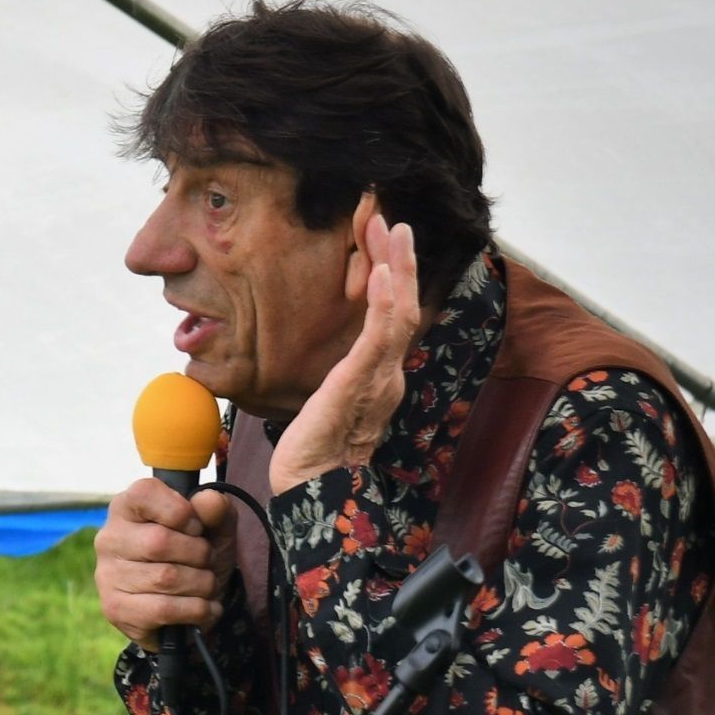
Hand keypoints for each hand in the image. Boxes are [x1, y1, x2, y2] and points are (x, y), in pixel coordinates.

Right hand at [94, 478, 241, 650]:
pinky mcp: (115, 608)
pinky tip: (204, 607)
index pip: (144, 494)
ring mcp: (107, 575)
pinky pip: (164, 608)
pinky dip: (197, 609)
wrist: (186, 612)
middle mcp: (109, 538)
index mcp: (127, 508)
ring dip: (202, 584)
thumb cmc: (194, 558)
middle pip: (159, 541)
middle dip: (199, 554)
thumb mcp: (215, 530)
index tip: (197, 527)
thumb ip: (216, 511)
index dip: (181, 511)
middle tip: (207, 561)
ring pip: (166, 578)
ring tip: (206, 585)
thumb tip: (210, 500)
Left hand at [270, 202, 418, 496]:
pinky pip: (377, 338)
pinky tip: (381, 274)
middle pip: (401, 307)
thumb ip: (339, 383)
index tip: (385, 241)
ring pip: (396, 314)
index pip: (391, 318)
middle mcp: (386, 375)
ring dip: (395, 268)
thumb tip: (336, 367)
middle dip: (399, 261)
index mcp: (377, 377)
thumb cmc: (316, 456)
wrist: (313, 494)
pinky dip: (381, 303)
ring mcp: (377, 380)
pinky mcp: (358, 386)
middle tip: (393, 220)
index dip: (394, 278)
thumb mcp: (327, 407)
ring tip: (392, 230)